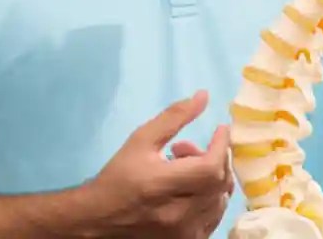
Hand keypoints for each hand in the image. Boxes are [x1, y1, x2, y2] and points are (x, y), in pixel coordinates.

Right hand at [87, 90, 232, 238]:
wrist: (100, 218)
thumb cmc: (119, 176)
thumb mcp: (141, 140)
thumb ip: (174, 117)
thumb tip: (204, 96)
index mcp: (163, 185)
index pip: (210, 167)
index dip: (221, 146)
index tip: (220, 129)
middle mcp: (178, 213)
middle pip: (220, 183)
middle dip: (215, 158)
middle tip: (190, 149)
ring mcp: (186, 231)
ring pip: (221, 200)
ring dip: (214, 178)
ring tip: (187, 168)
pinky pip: (215, 216)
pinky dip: (212, 197)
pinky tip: (193, 189)